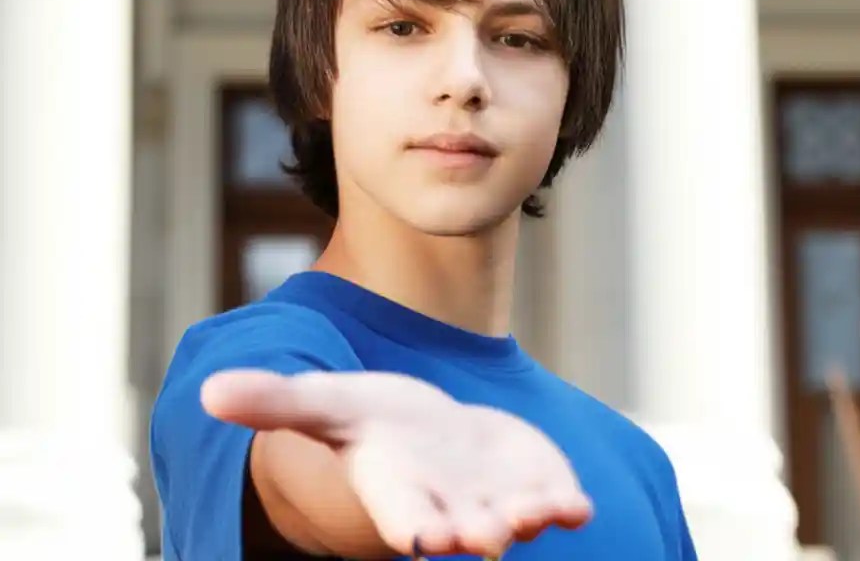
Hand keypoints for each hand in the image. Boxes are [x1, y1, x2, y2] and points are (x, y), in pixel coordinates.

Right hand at [201, 369, 592, 556]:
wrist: (433, 431)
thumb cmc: (374, 423)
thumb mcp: (327, 404)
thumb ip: (276, 403)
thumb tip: (207, 394)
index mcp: (397, 492)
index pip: (403, 516)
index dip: (413, 525)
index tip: (422, 536)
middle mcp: (450, 507)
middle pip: (464, 529)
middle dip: (476, 534)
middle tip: (487, 539)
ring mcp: (496, 500)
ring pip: (516, 519)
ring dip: (529, 519)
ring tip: (547, 512)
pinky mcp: (535, 484)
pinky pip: (555, 500)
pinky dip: (566, 505)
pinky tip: (578, 507)